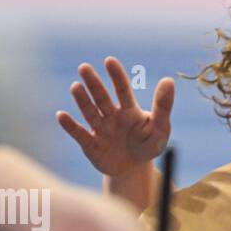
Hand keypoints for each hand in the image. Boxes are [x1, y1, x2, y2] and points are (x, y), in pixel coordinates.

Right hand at [56, 56, 174, 177]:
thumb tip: (169, 80)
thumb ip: (163, 107)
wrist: (133, 169)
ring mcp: (100, 129)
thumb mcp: (160, 129)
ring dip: (82, 100)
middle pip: (101, 98)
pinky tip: (61, 115)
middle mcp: (111, 116)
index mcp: (128, 110)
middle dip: (93, 83)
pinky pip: (79, 134)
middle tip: (84, 67)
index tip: (109, 61)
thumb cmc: (147, 146)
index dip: (116, 76)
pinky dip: (70, 126)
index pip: (122, 90)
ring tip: (75, 87)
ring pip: (90, 112)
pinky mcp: (90, 145)